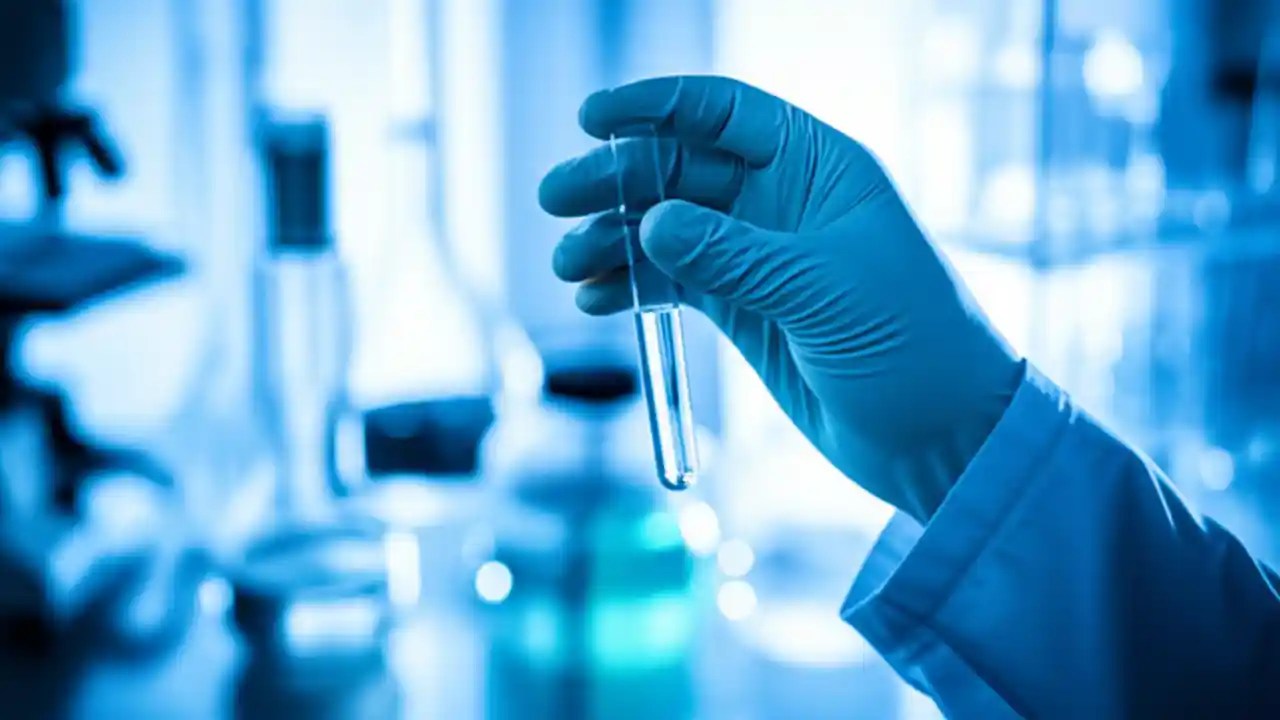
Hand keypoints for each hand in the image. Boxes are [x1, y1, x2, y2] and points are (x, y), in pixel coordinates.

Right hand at [538, 76, 1021, 521]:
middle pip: (679, 169)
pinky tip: (593, 299)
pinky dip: (629, 287)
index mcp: (820, 168)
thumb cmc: (916, 347)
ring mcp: (759, 258)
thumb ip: (736, 255)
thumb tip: (649, 223)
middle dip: (615, 181)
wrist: (944, 439)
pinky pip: (672, 284)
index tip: (591, 117)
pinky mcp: (743, 311)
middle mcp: (784, 203)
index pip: (724, 113)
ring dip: (612, 240)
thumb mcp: (825, 292)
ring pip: (665, 229)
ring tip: (565, 266)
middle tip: (555, 200)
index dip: (656, 105)